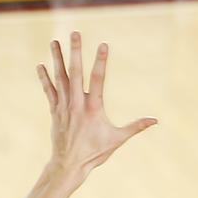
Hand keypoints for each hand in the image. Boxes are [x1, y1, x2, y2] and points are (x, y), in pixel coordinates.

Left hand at [37, 33, 156, 177]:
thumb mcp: (118, 139)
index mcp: (93, 109)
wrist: (70, 165)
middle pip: (75, 72)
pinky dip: (45, 78)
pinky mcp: (54, 111)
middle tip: (75, 33)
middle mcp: (76, 104)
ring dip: (57, 59)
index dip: (101, 62)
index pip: (98, 80)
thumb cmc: (95, 152)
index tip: (103, 45)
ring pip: (59, 78)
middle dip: (75, 51)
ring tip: (54, 42)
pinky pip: (49, 91)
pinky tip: (41, 65)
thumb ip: (136, 127)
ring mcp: (63, 106)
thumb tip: (156, 120)